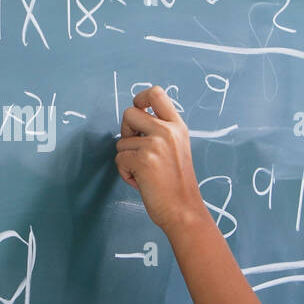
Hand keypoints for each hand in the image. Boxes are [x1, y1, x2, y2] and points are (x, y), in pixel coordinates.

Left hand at [115, 85, 206, 232]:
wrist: (184, 210)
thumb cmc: (177, 184)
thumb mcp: (176, 148)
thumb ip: (160, 132)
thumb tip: (132, 123)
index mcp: (177, 126)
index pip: (156, 93)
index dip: (140, 98)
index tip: (138, 109)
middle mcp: (167, 131)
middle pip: (129, 113)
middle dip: (125, 131)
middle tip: (135, 149)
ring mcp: (156, 145)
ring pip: (121, 142)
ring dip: (126, 159)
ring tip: (144, 173)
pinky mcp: (143, 160)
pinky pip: (119, 160)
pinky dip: (125, 173)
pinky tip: (141, 181)